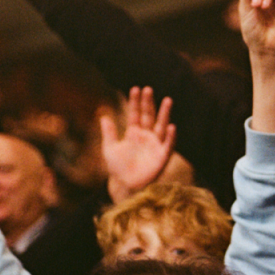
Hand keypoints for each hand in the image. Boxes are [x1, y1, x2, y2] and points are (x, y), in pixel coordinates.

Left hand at [100, 87, 176, 202]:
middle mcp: (146, 135)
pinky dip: (171, 136)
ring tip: (167, 100)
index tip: (135, 89)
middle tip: (148, 89)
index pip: (135, 113)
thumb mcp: (110, 149)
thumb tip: (103, 116)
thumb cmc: (118, 168)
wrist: (126, 185)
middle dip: (148, 103)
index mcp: (133, 132)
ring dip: (165, 114)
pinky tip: (171, 126)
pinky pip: (168, 144)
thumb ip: (109, 133)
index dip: (135, 102)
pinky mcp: (162, 156)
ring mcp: (155, 144)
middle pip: (148, 115)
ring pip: (161, 126)